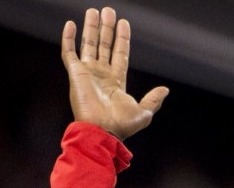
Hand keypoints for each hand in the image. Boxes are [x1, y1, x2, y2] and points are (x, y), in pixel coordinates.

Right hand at [62, 7, 167, 139]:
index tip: (123, 23)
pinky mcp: (75, 74)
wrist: (101, 130)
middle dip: (106, 28)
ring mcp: (88, 73)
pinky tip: (70, 24)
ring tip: (93, 11)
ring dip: (90, 28)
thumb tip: (165, 90)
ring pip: (88, 45)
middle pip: (104, 45)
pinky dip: (68, 39)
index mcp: (116, 82)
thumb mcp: (144, 112)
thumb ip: (153, 100)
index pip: (120, 54)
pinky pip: (69, 53)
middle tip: (107, 11)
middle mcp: (101, 75)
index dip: (122, 38)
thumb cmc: (121, 125)